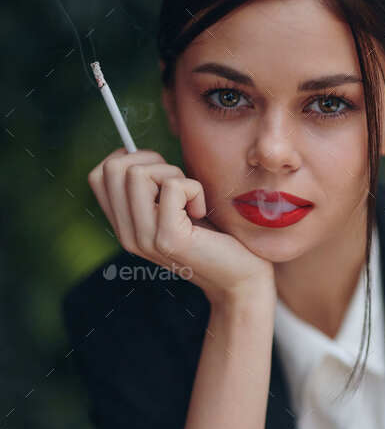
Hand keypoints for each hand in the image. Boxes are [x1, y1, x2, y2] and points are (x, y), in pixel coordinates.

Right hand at [88, 147, 274, 303]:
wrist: (241, 279)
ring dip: (174, 174)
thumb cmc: (216, 237)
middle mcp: (127, 235)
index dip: (128, 160)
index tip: (160, 175)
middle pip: (113, 168)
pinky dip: (195, 189)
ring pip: (137, 173)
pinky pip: (173, 186)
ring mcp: (145, 239)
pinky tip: (202, 211)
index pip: (98, 175)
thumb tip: (136, 149)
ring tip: (191, 200)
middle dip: (151, 161)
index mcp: (124, 226)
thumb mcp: (175, 208)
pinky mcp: (169, 239)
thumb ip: (152, 188)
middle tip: (178, 184)